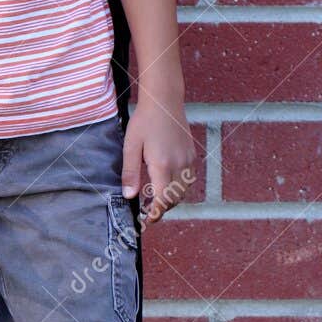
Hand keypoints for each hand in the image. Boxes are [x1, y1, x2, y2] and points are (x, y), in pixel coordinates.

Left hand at [120, 102, 196, 223]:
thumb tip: (130, 196)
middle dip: (162, 208)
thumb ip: (130, 173)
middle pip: (174, 199)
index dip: (156, 213)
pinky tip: (165, 181)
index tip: (147, 220)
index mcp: (162, 165)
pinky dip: (178, 186)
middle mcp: (179, 165)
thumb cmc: (144, 121)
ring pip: (183, 190)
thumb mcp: (131, 146)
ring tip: (155, 197)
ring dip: (171, 198)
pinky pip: (187, 179)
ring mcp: (188, 159)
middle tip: (148, 210)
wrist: (164, 100)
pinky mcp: (191, 154)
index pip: (163, 200)